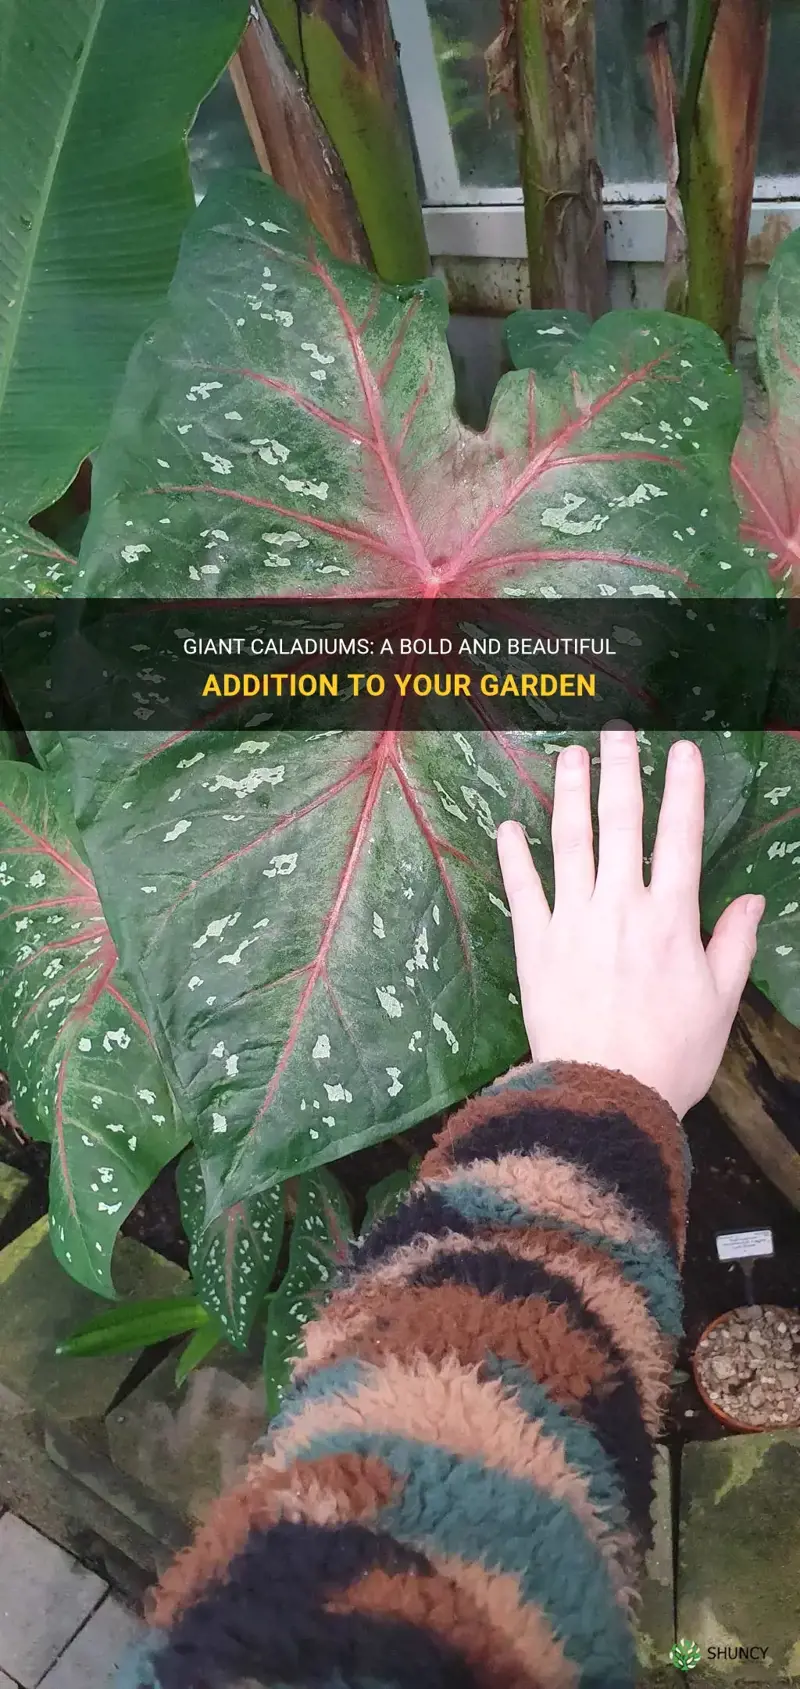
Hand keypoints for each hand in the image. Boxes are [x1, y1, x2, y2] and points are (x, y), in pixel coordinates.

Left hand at [496, 731, 764, 1118]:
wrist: (603, 1093)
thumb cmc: (671, 1056)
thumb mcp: (720, 1002)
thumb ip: (734, 944)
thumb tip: (750, 899)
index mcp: (672, 918)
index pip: (680, 837)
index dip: (682, 789)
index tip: (681, 751)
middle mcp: (621, 906)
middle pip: (621, 823)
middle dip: (621, 772)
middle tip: (618, 734)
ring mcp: (573, 921)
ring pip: (569, 842)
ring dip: (569, 794)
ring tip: (570, 757)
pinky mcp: (534, 944)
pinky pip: (523, 889)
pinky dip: (514, 856)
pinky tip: (509, 826)